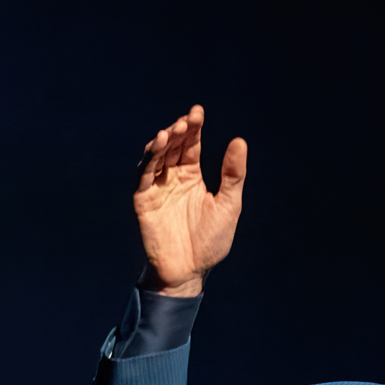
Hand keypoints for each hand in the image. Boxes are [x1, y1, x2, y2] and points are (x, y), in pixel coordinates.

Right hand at [134, 104, 246, 296]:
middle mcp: (172, 178)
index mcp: (192, 177)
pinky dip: (149, 160)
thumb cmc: (211, 241)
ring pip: (156, 156)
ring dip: (163, 141)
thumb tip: (240, 141)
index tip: (198, 113)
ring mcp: (156, 188)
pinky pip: (144, 175)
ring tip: (174, 130)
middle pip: (173, 146)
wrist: (190, 272)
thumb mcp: (229, 204)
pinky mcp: (144, 200)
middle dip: (179, 131)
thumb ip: (233, 174)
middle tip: (188, 120)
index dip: (193, 128)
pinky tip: (159, 146)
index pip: (191, 145)